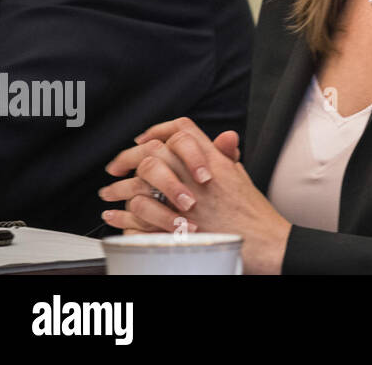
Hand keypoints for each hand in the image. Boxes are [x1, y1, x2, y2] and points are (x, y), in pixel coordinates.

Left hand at [102, 121, 289, 273]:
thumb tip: (223, 139)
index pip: (182, 130)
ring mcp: (186, 199)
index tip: (144, 141)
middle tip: (116, 166)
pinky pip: (141, 212)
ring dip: (120, 187)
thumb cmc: (253, 214)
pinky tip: (113, 215)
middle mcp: (198, 175)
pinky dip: (122, 214)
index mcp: (214, 160)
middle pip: (156, 151)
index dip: (159, 130)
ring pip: (143, 181)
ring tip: (109, 193)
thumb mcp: (241, 177)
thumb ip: (226, 157)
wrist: (262, 241)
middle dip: (129, 156)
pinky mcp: (178, 222)